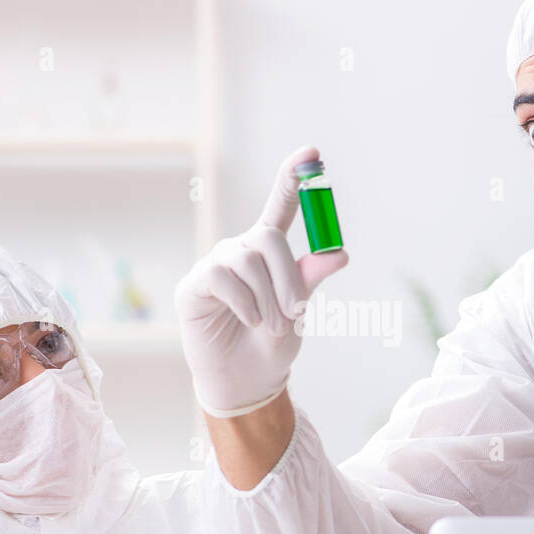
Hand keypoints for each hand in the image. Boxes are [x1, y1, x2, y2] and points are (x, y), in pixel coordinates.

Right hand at [175, 145, 347, 413]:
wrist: (246, 381)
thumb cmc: (272, 344)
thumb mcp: (299, 311)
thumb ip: (310, 279)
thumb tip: (339, 252)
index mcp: (269, 252)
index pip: (281, 206)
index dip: (294, 178)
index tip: (313, 152)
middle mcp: (241, 250)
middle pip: (268, 239)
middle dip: (287, 278)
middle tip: (294, 314)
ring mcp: (216, 264)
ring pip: (248, 261)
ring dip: (268, 299)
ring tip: (271, 326)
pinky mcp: (195, 284)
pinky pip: (222, 277)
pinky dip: (244, 303)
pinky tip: (248, 320)